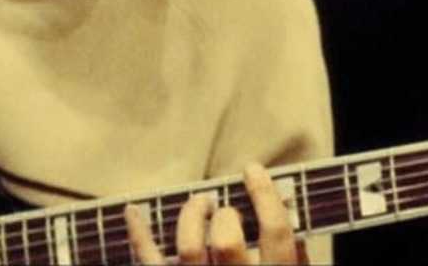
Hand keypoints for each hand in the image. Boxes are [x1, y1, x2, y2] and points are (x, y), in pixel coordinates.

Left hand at [124, 163, 299, 264]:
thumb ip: (294, 262)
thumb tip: (285, 214)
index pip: (276, 233)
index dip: (264, 195)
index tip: (252, 171)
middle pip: (228, 238)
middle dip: (225, 214)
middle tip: (224, 209)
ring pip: (188, 246)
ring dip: (190, 215)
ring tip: (199, 204)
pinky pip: (149, 261)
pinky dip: (137, 234)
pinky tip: (133, 210)